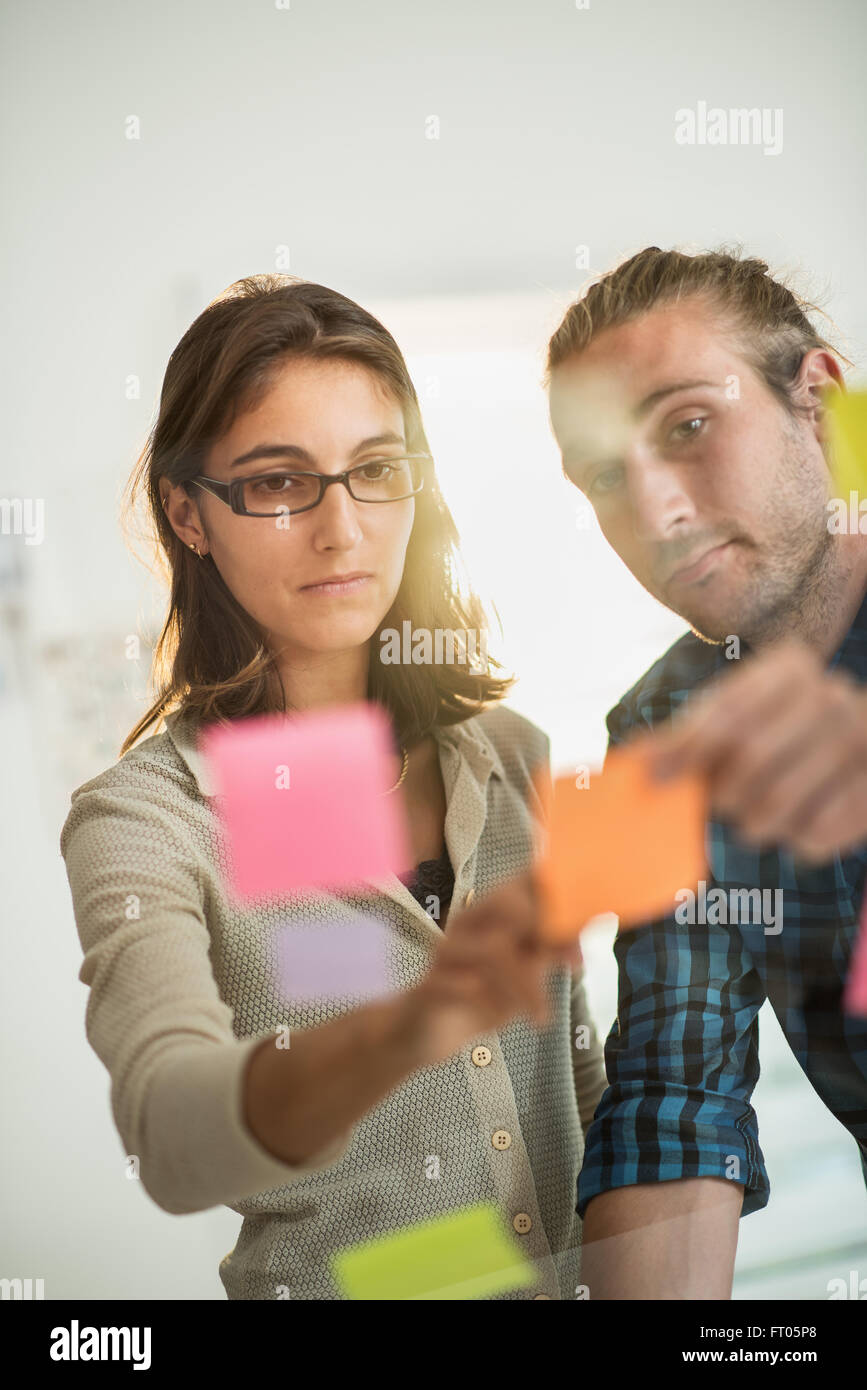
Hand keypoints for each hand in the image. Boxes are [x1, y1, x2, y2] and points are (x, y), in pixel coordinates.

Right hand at [407, 872, 578, 1065]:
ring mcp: (446, 954)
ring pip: (491, 950)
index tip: (587, 919)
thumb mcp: (522, 976)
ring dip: (526, 985)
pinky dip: (485, 1000)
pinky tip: (501, 1017)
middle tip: (573, 963)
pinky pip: (458, 984)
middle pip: (506, 904)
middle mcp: (466, 925)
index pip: (519, 883)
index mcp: (488, 915)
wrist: (427, 1031)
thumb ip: (548, 952)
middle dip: (546, 932)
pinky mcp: (429, 986)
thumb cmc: (480, 997)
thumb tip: (584, 932)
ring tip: (542, 1016)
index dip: (553, 891)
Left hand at [645, 640, 866, 862]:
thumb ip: (686, 737)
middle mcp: (833, 696)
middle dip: (722, 792)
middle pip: (753, 758)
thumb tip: (640, 765)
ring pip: (781, 802)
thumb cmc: (772, 730)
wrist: (855, 746)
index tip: (655, 778)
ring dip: (752, 824)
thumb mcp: (730, 717)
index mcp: (791, 668)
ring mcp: (860, 742)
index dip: (688, 748)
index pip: (730, 712)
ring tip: (750, 818)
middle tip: (715, 804)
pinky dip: (792, 841)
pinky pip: (814, 834)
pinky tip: (793, 826)